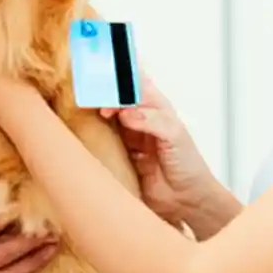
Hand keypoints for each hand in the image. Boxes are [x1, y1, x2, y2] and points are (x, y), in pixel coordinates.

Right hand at [101, 77, 214, 226]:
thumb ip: (152, 120)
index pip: (136, 84)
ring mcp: (130, 137)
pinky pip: (104, 141)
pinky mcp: (121, 155)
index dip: (121, 76)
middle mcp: (141, 119)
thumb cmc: (189, 165)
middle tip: (90, 94)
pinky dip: (94, 135)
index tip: (105, 72)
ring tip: (84, 109)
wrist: (186, 199)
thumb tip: (125, 113)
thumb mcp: (175, 136)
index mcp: (157, 108)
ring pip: (108, 118)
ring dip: (97, 113)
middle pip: (117, 99)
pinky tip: (86, 132)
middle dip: (103, 93)